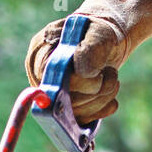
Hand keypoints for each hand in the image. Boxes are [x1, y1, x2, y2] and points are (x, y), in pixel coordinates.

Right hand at [24, 0, 151, 122]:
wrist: (104, 39)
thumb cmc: (98, 31)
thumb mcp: (98, 32)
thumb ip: (90, 48)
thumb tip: (83, 72)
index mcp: (39, 54)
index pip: (50, 78)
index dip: (76, 83)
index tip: (97, 75)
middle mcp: (41, 76)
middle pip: (62, 99)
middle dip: (95, 89)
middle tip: (110, 73)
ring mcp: (53, 93)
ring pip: (74, 112)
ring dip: (101, 97)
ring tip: (112, 78)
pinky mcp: (66, 107)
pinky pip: (81, 120)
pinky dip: (101, 110)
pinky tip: (111, 99)